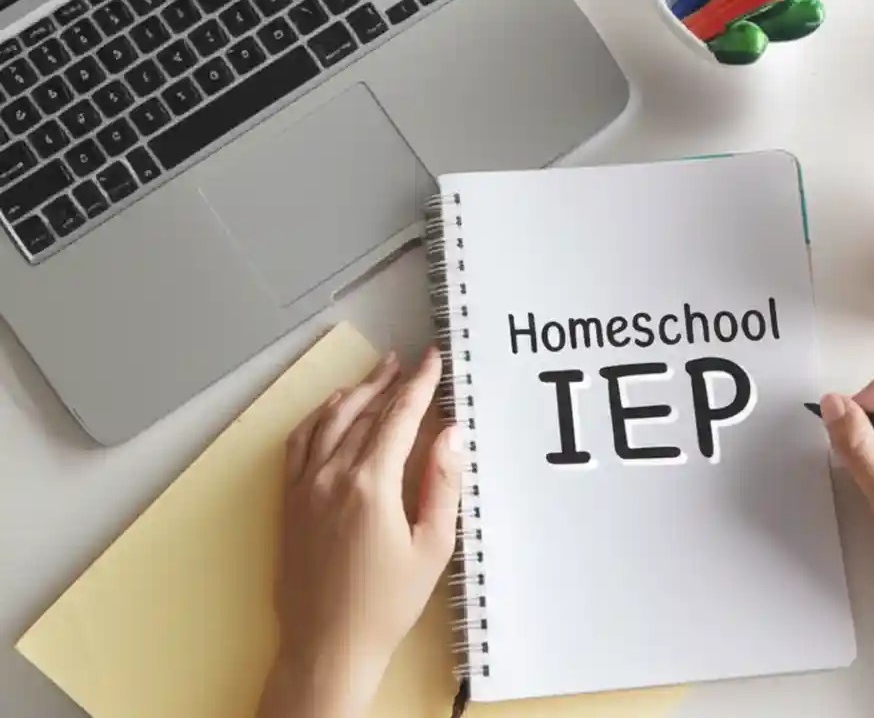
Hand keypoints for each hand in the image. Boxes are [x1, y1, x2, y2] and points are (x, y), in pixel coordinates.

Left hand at [258, 349, 462, 717]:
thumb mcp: (432, 547)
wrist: (328, 645)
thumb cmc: (384, 605)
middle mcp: (331, 477)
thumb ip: (442, 485)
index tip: (433, 361)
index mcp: (370, 485)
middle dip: (390, 383)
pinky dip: (319, 418)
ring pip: (329, 421)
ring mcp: (304, 487)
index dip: (419, 385)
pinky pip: (299, 443)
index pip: (398, 417)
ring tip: (376, 374)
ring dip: (355, 393)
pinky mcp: (290, 502)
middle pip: (363, 413)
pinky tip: (332, 410)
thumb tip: (450, 436)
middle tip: (409, 362)